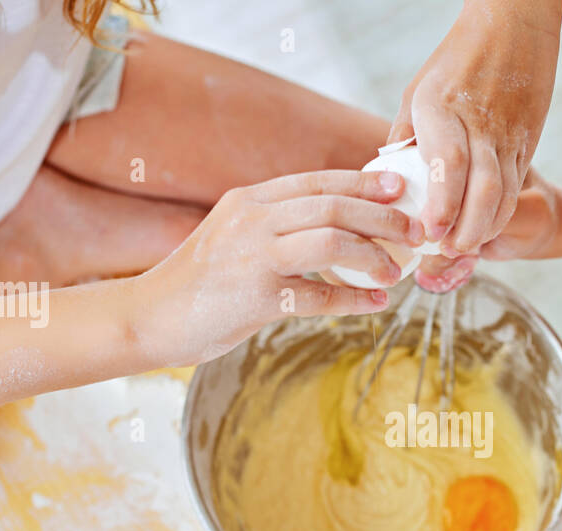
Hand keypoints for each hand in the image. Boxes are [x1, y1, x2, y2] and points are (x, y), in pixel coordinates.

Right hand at [133, 170, 424, 366]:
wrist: (148, 317)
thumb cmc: (200, 285)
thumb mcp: (234, 238)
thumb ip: (277, 227)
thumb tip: (338, 228)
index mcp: (249, 200)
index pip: (318, 181)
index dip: (363, 183)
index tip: (398, 189)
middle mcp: (251, 220)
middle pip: (332, 205)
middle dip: (381, 216)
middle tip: (413, 231)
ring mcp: (251, 257)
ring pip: (329, 240)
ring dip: (372, 255)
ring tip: (394, 271)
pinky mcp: (254, 297)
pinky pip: (318, 295)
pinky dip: (353, 299)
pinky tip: (375, 304)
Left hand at [390, 0, 561, 256]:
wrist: (515, 28)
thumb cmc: (456, 60)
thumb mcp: (417, 92)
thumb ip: (403, 136)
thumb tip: (386, 178)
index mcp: (442, 107)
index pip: (448, 164)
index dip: (442, 204)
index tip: (430, 231)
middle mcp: (479, 123)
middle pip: (480, 189)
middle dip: (466, 228)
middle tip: (448, 248)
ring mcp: (508, 133)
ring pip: (504, 193)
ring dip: (486, 227)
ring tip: (465, 246)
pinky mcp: (528, 140)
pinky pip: (516, 185)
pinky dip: (502, 212)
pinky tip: (486, 226)